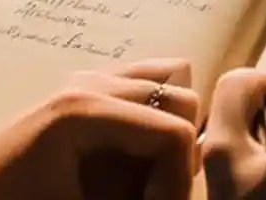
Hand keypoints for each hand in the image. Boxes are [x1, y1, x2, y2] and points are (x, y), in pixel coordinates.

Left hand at [0, 58, 200, 199]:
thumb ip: (135, 198)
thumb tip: (174, 195)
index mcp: (87, 110)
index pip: (176, 132)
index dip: (177, 182)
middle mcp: (91, 82)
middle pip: (182, 96)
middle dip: (177, 151)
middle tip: (150, 194)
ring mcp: (87, 78)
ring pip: (168, 79)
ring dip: (167, 125)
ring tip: (144, 172)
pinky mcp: (83, 87)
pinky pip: (142, 82)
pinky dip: (150, 113)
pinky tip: (128, 155)